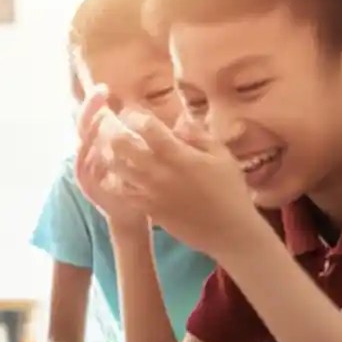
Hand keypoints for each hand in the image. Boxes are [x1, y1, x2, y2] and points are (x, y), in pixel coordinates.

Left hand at [78, 87, 266, 258]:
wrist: (228, 231)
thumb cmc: (230, 190)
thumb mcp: (222, 156)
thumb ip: (198, 135)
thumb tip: (179, 119)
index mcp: (178, 155)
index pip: (147, 127)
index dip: (134, 114)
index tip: (131, 110)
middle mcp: (159, 172)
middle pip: (122, 145)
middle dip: (114, 131)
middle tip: (114, 126)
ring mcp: (150, 192)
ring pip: (116, 168)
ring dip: (111, 155)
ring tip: (111, 148)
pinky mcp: (147, 209)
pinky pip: (121, 192)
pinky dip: (115, 181)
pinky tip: (117, 175)